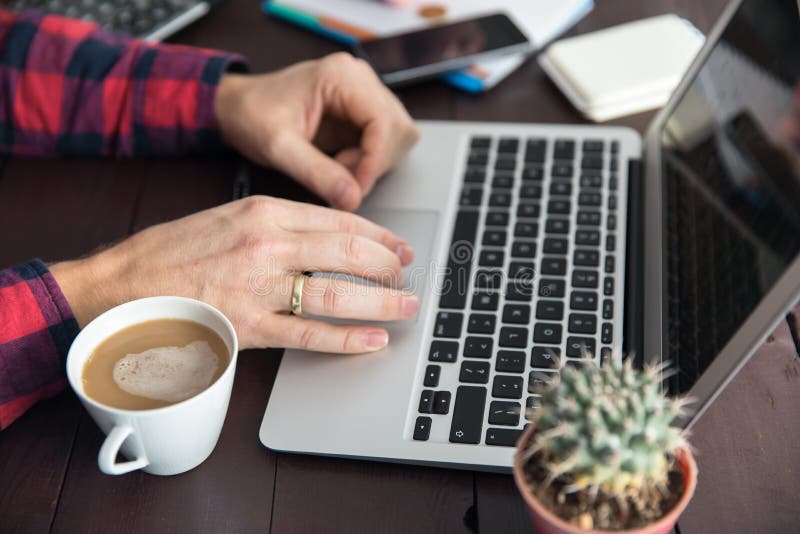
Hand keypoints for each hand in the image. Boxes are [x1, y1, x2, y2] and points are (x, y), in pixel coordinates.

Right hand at [50, 196, 417, 352]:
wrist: (122, 283)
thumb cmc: (172, 251)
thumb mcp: (229, 217)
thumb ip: (277, 224)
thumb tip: (325, 236)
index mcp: (263, 212)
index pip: (339, 220)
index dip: (379, 235)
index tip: (399, 246)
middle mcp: (267, 244)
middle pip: (348, 252)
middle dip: (389, 266)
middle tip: (408, 276)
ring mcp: (259, 286)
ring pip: (337, 292)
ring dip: (381, 301)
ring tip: (406, 306)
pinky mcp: (248, 327)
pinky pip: (309, 334)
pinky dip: (347, 338)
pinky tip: (373, 340)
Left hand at [215, 53, 419, 210]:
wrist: (238, 109)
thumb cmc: (251, 114)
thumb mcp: (278, 147)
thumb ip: (316, 173)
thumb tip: (352, 198)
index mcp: (342, 76)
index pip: (384, 121)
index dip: (376, 160)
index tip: (357, 188)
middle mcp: (360, 80)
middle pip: (397, 130)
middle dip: (374, 163)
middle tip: (342, 180)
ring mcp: (364, 96)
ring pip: (396, 139)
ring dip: (372, 164)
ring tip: (336, 169)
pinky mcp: (362, 114)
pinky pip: (383, 145)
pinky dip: (367, 163)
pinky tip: (340, 164)